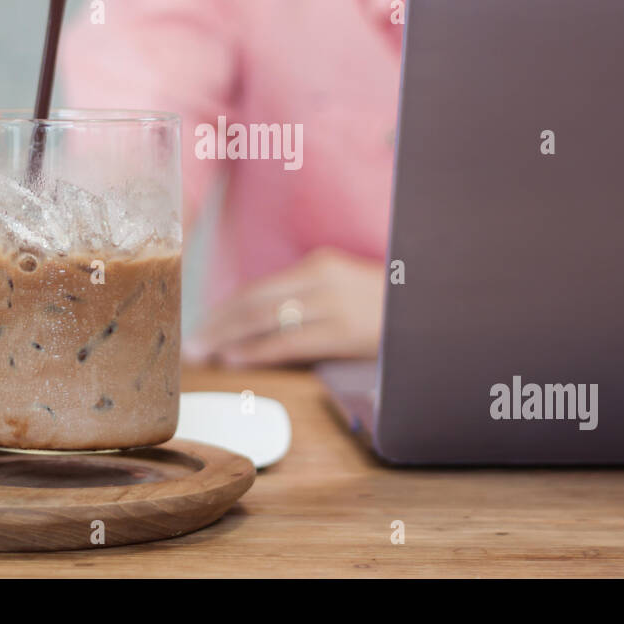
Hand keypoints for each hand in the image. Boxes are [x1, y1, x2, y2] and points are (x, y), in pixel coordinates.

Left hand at [188, 247, 383, 367]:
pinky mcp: (344, 330)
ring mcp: (334, 303)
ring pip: (266, 319)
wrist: (435, 308)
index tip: (199, 325)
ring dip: (228, 337)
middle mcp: (322, 278)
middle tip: (189, 343)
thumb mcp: (346, 292)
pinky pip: (290, 341)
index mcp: (320, 266)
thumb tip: (259, 327)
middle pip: (255, 302)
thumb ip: (309, 302)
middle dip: (217, 323)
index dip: (224, 309)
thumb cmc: (388, 308)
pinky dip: (257, 350)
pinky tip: (234, 358)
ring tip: (202, 353)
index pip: (259, 289)